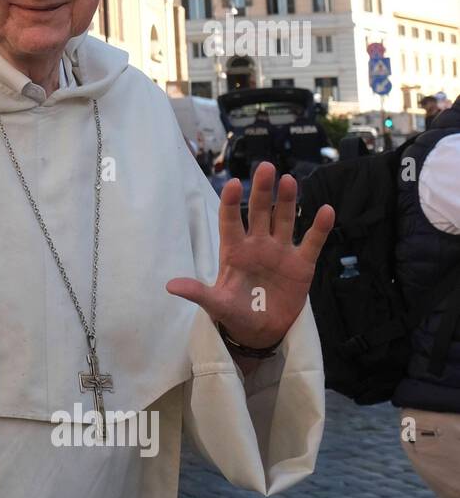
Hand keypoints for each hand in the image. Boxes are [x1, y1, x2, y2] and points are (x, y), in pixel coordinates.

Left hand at [166, 162, 333, 349]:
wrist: (261, 331)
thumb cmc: (234, 312)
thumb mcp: (216, 304)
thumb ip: (198, 292)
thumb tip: (171, 286)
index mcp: (234, 251)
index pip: (230, 221)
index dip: (230, 203)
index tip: (232, 184)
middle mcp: (257, 245)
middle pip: (258, 212)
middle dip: (262, 191)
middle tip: (266, 167)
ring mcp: (280, 251)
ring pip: (283, 219)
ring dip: (286, 200)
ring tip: (288, 180)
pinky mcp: (301, 264)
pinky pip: (312, 242)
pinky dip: (319, 228)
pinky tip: (326, 210)